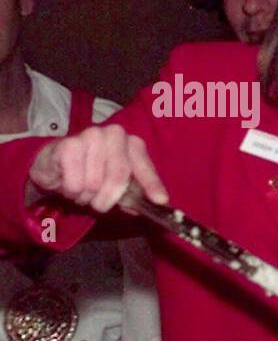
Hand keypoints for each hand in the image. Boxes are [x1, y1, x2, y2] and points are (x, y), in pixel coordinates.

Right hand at [29, 124, 167, 212]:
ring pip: (95, 183)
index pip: (145, 167)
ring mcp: (91, 136)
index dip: (152, 184)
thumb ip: (136, 194)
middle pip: (119, 175)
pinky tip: (69, 183)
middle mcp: (114, 135)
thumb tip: (157, 203)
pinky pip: (76, 183)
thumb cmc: (91, 173)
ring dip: (87, 196)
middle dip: (109, 198)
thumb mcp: (117, 185)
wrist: (54, 163)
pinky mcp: (68, 145)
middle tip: (99, 205)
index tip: (160, 200)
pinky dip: (72, 191)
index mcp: (132, 144)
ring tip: (82, 189)